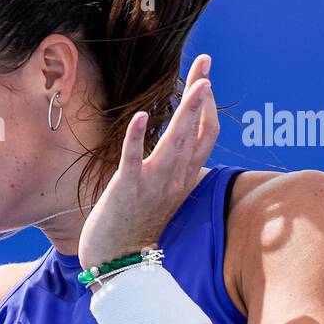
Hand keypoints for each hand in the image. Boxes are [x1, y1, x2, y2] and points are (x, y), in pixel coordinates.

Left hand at [77, 54, 218, 270]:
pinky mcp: (126, 189)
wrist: (116, 262)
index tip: (205, 79)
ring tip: (197, 83)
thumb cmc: (136, 224)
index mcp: (183, 177)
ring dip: (186, 112)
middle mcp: (174, 178)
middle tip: (205, 61)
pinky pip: (133, 160)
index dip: (207, 107)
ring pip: (174, 142)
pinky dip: (136, 138)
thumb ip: (175, 169)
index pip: (205, 136)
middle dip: (201, 94)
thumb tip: (181, 147)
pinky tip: (139, 116)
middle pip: (195, 130)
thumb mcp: (164, 193)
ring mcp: (152, 183)